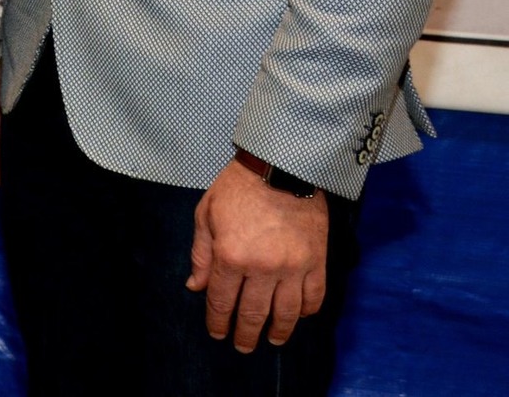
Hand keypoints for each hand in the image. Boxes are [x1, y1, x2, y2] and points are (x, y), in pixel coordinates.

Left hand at [187, 158, 328, 351]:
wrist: (280, 166)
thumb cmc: (237, 188)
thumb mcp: (206, 214)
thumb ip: (201, 254)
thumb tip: (195, 287)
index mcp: (231, 256)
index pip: (222, 301)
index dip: (218, 322)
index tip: (218, 334)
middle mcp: (263, 268)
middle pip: (254, 313)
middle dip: (245, 334)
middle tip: (243, 346)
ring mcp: (293, 267)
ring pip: (286, 312)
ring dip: (278, 331)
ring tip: (273, 340)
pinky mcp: (317, 261)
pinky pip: (314, 296)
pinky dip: (307, 312)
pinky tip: (298, 317)